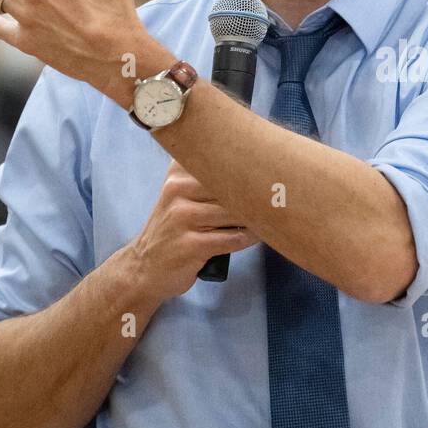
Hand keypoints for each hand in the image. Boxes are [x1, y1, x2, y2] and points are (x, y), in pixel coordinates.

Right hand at [128, 161, 262, 302]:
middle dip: (260, 191)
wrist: (145, 268)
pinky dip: (251, 237)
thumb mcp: (181, 195)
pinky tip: (261, 235)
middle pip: (232, 185)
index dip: (252, 161)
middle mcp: (177, 190)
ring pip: (236, 212)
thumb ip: (208, 176)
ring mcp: (182, 218)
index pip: (222, 160)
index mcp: (178, 173)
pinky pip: (233, 238)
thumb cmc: (175, 229)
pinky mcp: (191, 245)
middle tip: (283, 192)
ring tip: (274, 215)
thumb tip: (257, 160)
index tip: (274, 164)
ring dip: (258, 217)